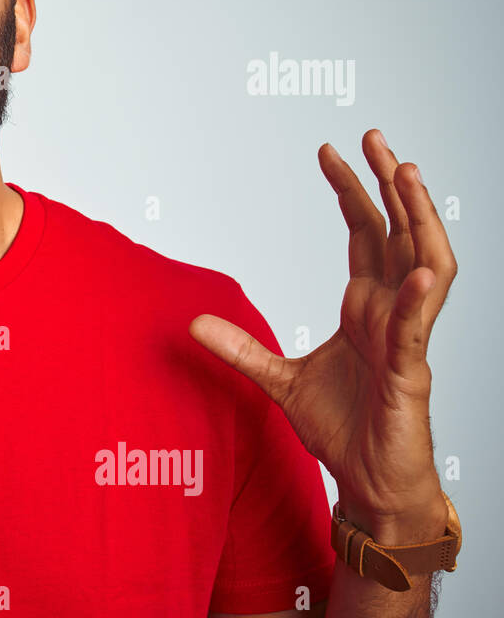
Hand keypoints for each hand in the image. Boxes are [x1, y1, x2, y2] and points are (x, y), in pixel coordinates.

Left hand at [189, 129, 456, 544]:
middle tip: (374, 136)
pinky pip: (419, 329)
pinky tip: (422, 272)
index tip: (329, 151)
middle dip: (389, 183)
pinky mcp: (411, 373)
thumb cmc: (341, 429)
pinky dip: (421, 298)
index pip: (365, 233)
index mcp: (364, 308)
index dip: (351, 191)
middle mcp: (390, 312)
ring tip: (408, 173)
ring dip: (419, 219)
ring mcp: (406, 339)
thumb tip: (192, 321)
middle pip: (398, 232)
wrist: (368, 481)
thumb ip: (240, 348)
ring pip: (425, 264)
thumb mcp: (278, 380)